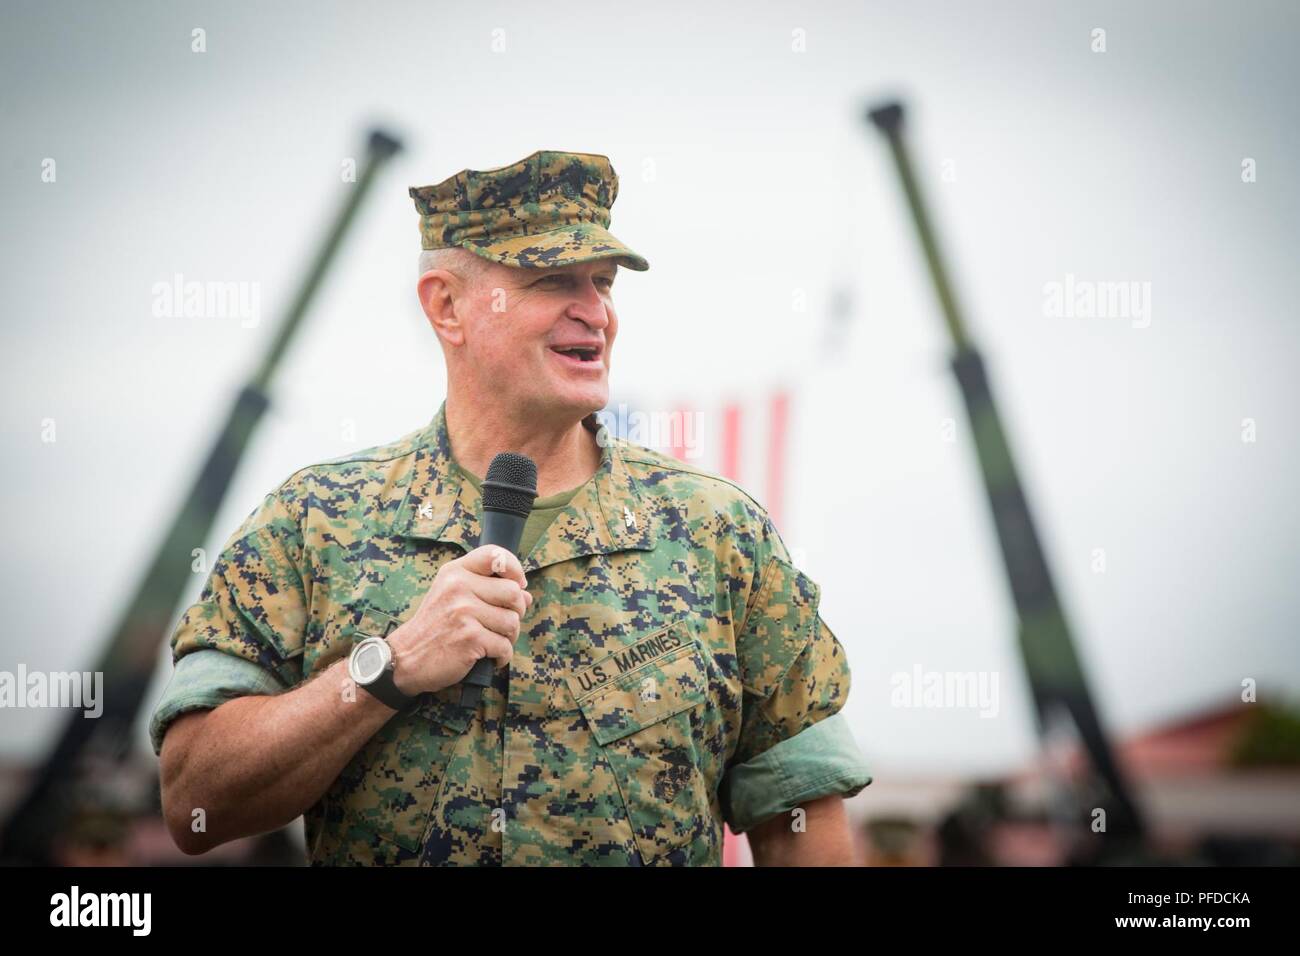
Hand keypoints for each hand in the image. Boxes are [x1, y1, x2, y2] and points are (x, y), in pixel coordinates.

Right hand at [386, 545, 532, 695]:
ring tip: (492, 641)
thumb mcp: (451, 595)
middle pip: (514, 592)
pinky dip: (502, 656)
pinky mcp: (470, 637)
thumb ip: (486, 588)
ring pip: (512, 621)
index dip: (514, 568)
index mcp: (455, 572)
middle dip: (516, 611)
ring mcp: (464, 612)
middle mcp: (459, 587)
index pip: (495, 555)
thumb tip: (526, 593)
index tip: (517, 584)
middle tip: (502, 624)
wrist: (406, 658)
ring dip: (509, 637)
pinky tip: (489, 657)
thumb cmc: (434, 627)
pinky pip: (505, 646)